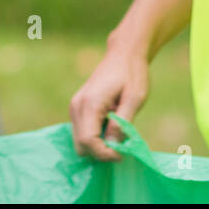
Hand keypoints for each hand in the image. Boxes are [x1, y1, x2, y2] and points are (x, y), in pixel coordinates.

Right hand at [69, 47, 149, 161]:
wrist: (123, 54)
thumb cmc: (132, 74)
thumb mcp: (134, 99)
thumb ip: (122, 124)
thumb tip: (113, 146)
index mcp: (90, 104)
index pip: (88, 141)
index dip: (104, 154)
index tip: (122, 154)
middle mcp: (77, 106)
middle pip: (81, 145)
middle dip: (100, 152)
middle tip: (121, 145)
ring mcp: (74, 106)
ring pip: (80, 141)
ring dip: (98, 144)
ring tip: (118, 131)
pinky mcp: (77, 107)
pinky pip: (82, 131)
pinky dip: (95, 136)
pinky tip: (110, 125)